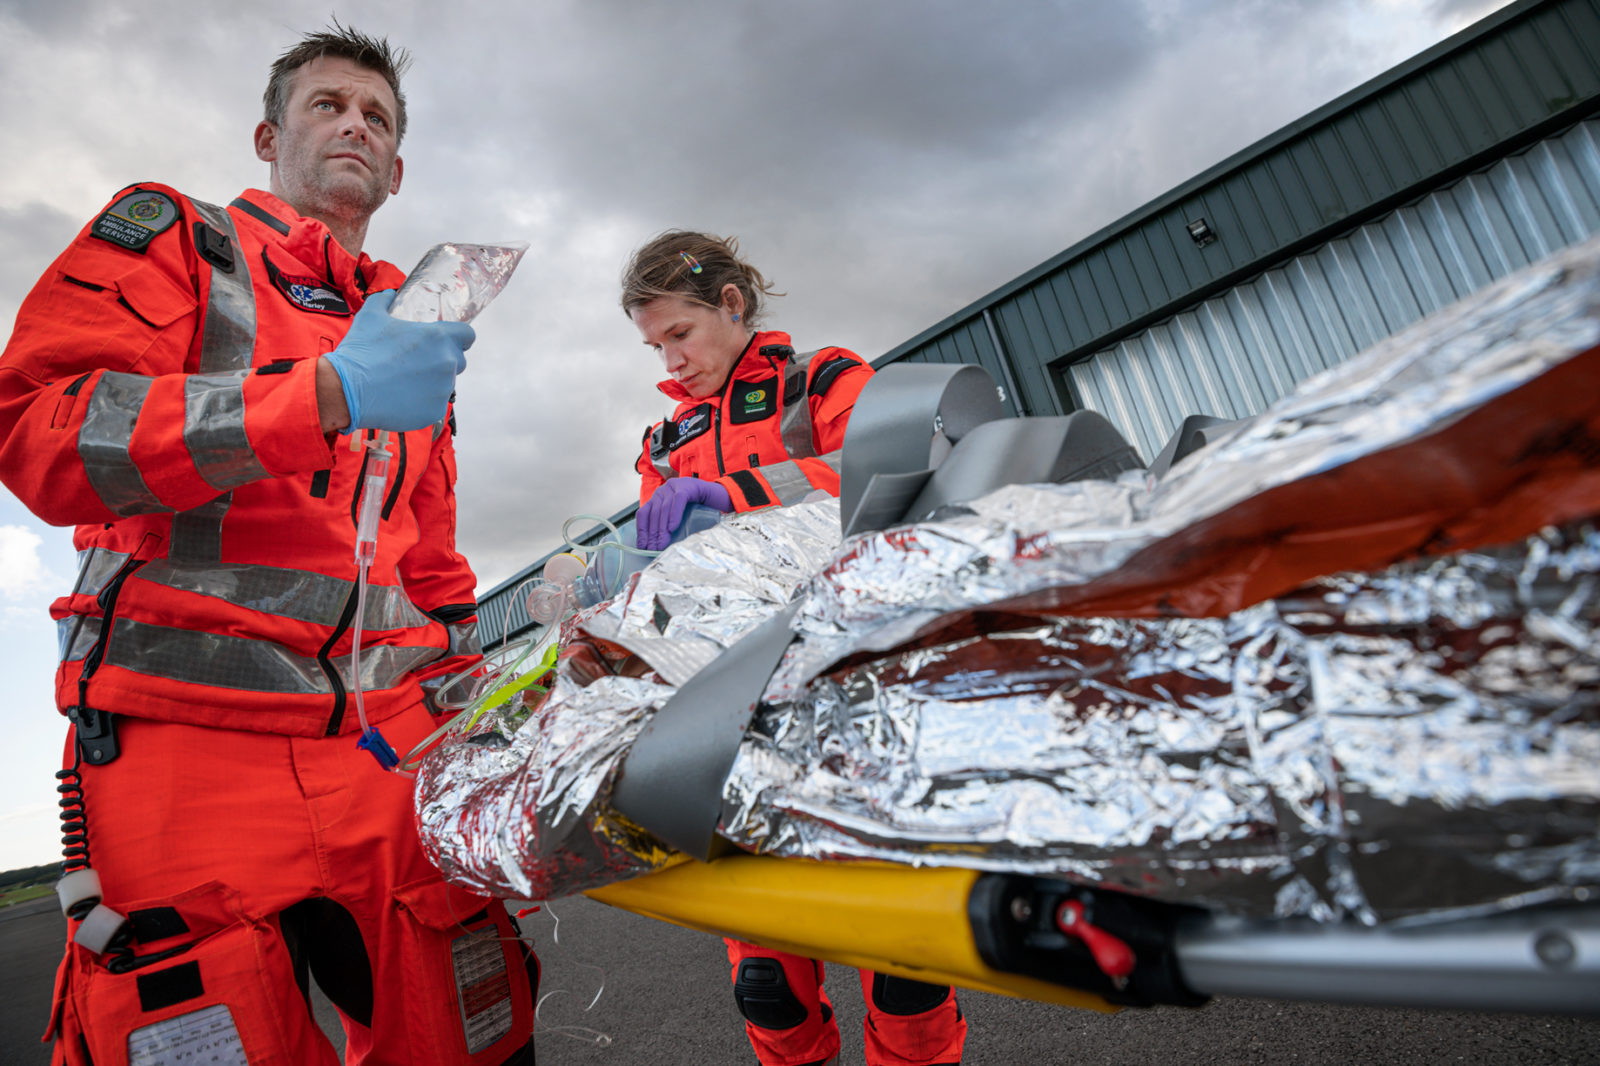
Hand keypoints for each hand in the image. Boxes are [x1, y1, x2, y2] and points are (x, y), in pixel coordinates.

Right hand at [324, 290, 474, 431]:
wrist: (346, 390)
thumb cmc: (360, 352)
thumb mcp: (370, 317)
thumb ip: (384, 301)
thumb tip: (389, 295)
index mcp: (438, 337)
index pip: (468, 335)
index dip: (459, 337)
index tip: (449, 341)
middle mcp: (447, 363)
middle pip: (459, 360)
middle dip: (444, 360)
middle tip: (420, 362)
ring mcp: (443, 389)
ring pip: (447, 384)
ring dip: (433, 382)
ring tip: (405, 381)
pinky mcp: (435, 411)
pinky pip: (435, 404)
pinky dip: (423, 402)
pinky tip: (402, 398)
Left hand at [637, 477, 732, 549]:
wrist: (720, 496)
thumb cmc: (701, 509)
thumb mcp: (681, 517)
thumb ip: (669, 525)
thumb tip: (658, 544)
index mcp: (659, 497)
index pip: (644, 513)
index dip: (642, 530)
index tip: (643, 545)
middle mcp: (664, 490)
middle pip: (654, 513)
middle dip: (653, 532)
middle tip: (653, 548)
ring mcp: (675, 486)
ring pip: (664, 508)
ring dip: (662, 528)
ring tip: (662, 543)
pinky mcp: (688, 487)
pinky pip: (677, 501)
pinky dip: (674, 515)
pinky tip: (672, 527)